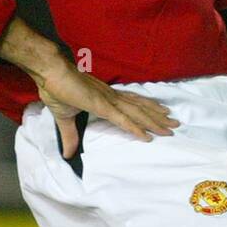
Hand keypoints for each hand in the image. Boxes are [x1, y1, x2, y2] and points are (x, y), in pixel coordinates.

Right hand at [30, 55, 178, 159]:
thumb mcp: (65, 118)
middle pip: (140, 108)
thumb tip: (67, 154)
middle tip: (176, 124)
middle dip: (159, 117)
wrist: (50, 72)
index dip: (147, 110)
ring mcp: (108, 100)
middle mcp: (112, 97)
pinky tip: (147, 136)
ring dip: (155, 122)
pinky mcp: (102, 105)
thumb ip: (70, 135)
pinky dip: (135, 128)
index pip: (132, 104)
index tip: (162, 115)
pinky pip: (122, 119)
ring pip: (137, 114)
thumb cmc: (57, 89)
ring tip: (171, 128)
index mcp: (105, 97)